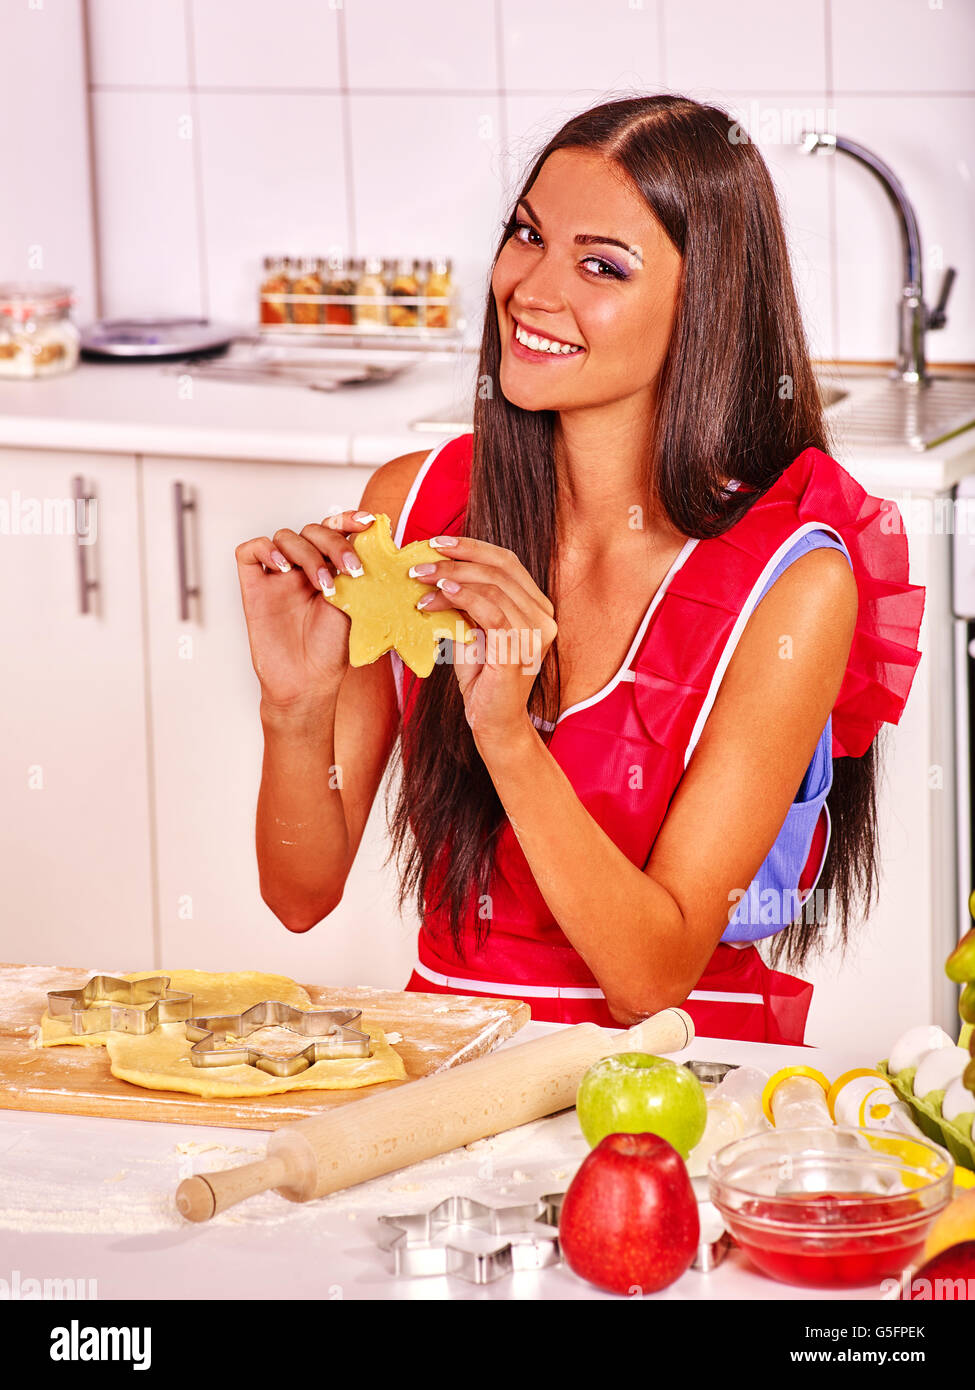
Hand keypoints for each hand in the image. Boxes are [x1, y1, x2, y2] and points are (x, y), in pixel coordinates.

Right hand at [235, 509, 374, 709]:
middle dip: (334, 543)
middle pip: (312, 530)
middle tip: (350, 571)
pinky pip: (249, 551)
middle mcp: (303, 568)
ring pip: (285, 537)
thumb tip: (372, 544)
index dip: (350, 519)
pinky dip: (266, 550)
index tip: (369, 523)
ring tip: (322, 584)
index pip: (336, 529)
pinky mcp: (254, 588)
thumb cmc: (332, 649)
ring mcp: (278, 577)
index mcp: (329, 568)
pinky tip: (283, 567)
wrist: (308, 682)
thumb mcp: (356, 604)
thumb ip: (356, 574)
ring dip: (307, 553)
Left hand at [412, 534, 557, 746]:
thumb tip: (435, 569)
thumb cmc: (482, 677)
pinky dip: (463, 597)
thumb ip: (465, 601)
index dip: (473, 547)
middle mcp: (543, 616)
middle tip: (419, 563)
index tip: (438, 543)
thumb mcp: (473, 629)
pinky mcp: (519, 649)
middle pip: (500, 569)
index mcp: (537, 607)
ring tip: (419, 581)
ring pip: (493, 587)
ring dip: (450, 579)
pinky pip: (491, 611)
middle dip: (456, 560)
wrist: (492, 721)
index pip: (507, 562)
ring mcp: (535, 633)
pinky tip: (439, 594)